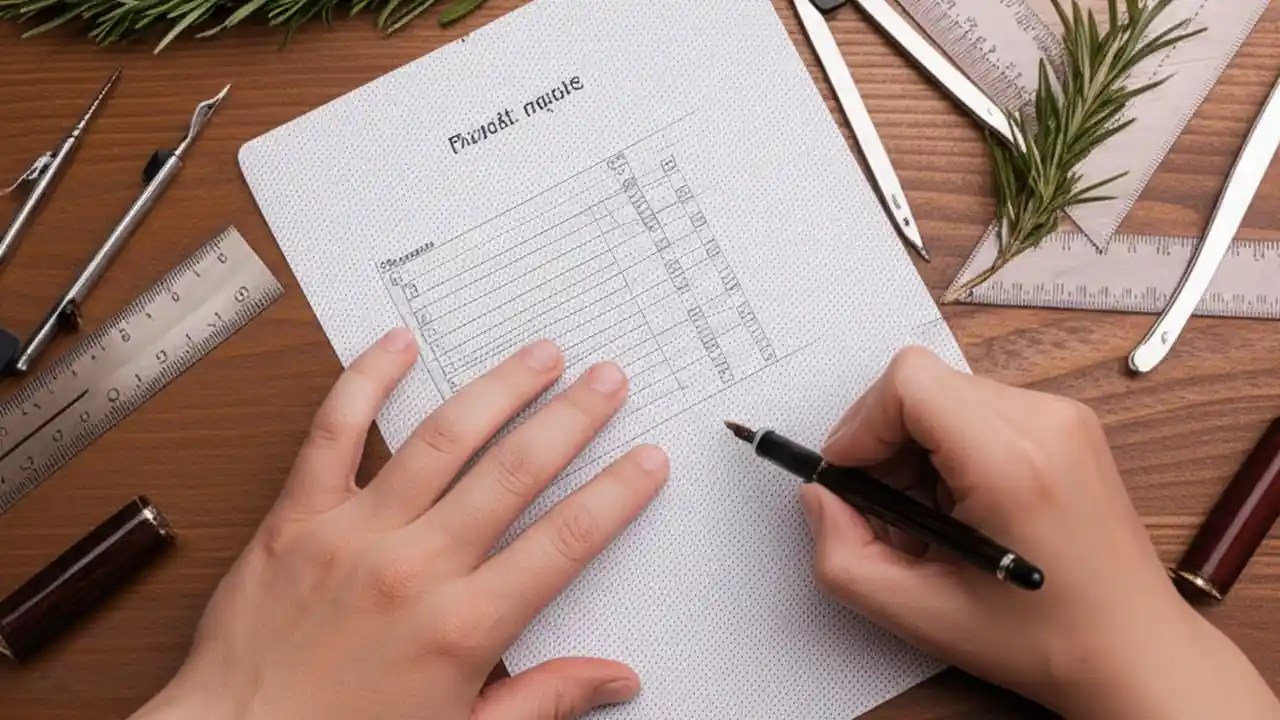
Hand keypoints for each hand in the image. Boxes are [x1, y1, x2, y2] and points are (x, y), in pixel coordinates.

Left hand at [131, 330, 667, 719]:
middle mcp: (415, 568)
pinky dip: (366, 381)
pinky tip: (398, 344)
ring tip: (540, 355)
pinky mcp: (297, 517)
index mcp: (463, 626)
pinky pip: (335, 431)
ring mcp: (355, 533)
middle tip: (607, 380)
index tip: (647, 459)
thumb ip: (543, 701)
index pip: (565, 541)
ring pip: (442, 440)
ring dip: (500, 390)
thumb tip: (616, 678)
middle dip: (573, 419)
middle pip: (515, 473)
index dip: (617, 494)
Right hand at [805, 347, 1278, 718]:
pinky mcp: (1066, 424)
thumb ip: (843, 556)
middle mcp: (1044, 423)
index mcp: (1011, 462)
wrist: (1133, 650)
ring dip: (916, 446)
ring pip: (946, 394)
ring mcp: (1062, 417)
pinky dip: (949, 447)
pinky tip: (961, 504)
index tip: (849, 474)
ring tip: (930, 514)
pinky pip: (979, 407)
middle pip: (922, 385)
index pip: (909, 382)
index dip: (861, 424)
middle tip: (889, 508)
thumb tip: (819, 496)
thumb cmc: (1046, 638)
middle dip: (885, 442)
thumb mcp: (919, 613)